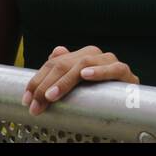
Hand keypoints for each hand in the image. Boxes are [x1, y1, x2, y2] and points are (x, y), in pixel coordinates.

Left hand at [22, 45, 137, 114]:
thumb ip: (65, 67)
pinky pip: (114, 69)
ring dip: (65, 80)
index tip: (26, 99)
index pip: (54, 63)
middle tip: (36, 103)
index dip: (38, 80)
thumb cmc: (100, 92)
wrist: (129, 101)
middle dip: (46, 85)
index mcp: (82, 56)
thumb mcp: (78, 83)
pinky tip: (86, 75)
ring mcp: (110, 62)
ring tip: (52, 95)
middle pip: (65, 63)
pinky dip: (100, 71)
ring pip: (84, 63)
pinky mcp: (125, 73)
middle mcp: (95, 55)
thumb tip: (55, 51)